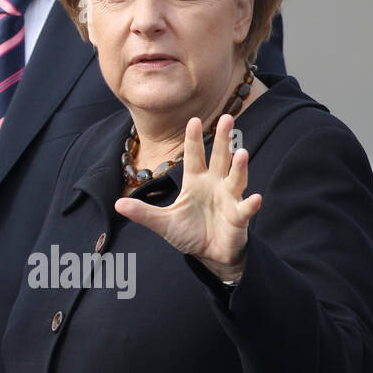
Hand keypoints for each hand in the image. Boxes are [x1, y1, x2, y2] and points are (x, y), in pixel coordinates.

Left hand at [114, 114, 260, 279]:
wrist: (208, 255)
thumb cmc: (188, 232)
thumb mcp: (162, 222)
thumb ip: (143, 212)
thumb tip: (117, 204)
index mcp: (195, 181)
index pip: (194, 156)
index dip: (194, 139)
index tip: (194, 120)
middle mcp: (214, 185)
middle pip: (220, 158)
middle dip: (223, 139)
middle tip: (228, 117)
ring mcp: (229, 199)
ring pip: (235, 178)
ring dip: (239, 166)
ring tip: (241, 152)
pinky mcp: (238, 217)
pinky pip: (245, 209)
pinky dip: (250, 204)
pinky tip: (255, 198)